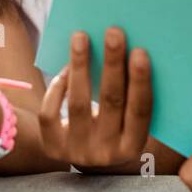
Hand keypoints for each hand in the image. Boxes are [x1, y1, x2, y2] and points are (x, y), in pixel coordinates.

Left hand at [38, 27, 152, 169]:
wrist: (88, 159)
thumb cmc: (116, 127)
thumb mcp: (129, 122)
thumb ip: (133, 96)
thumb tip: (130, 49)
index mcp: (134, 147)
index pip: (140, 111)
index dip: (140, 82)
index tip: (140, 51)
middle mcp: (107, 153)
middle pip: (111, 102)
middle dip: (112, 64)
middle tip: (113, 32)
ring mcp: (78, 151)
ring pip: (78, 104)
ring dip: (81, 66)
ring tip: (80, 37)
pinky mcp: (54, 147)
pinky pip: (51, 114)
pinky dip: (57, 88)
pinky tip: (66, 69)